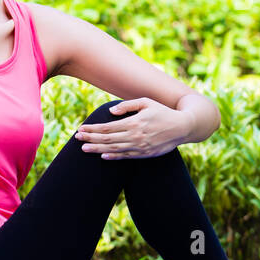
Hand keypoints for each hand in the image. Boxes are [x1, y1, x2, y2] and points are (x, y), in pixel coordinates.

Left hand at [74, 98, 189, 159]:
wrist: (183, 127)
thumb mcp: (146, 102)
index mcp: (134, 122)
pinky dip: (113, 156)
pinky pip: (126, 156)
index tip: (81, 129)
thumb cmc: (163, 111)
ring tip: (84, 148)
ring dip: (98, 149)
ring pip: (114, 149)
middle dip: (90, 138)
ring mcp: (140, 146)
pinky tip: (103, 156)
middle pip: (107, 138)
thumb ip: (127, 105)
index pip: (107, 127)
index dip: (92, 129)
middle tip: (76, 139)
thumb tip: (110, 112)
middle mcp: (136, 135)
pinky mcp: (145, 154)